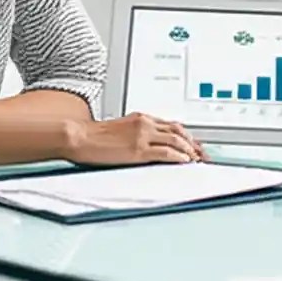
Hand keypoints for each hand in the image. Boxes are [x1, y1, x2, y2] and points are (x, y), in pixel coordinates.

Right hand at [67, 113, 204, 164]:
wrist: (79, 137)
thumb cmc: (95, 137)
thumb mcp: (121, 129)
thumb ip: (137, 133)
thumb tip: (150, 144)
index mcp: (141, 118)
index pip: (171, 124)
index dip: (187, 136)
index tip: (195, 145)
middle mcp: (145, 124)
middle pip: (178, 131)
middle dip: (194, 143)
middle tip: (202, 154)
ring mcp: (142, 136)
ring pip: (176, 140)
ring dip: (189, 151)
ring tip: (197, 160)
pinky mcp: (138, 150)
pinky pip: (165, 153)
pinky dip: (179, 157)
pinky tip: (185, 162)